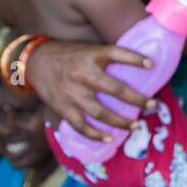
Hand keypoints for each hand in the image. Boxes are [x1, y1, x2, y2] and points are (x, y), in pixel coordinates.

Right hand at [24, 40, 152, 140]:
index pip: (116, 53)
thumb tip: (138, 62)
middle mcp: (82, 74)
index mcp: (90, 55)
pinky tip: (109, 139)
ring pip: (100, 112)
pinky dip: (95, 134)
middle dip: (136, 99)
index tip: (151, 64)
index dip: (134, 58)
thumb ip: (106, 56)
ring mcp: (71, 93)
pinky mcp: (62, 107)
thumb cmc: (68, 55)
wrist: (33, 62)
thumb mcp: (86, 48)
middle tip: (152, 104)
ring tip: (136, 125)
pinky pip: (80, 125)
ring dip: (120, 122)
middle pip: (114, 89)